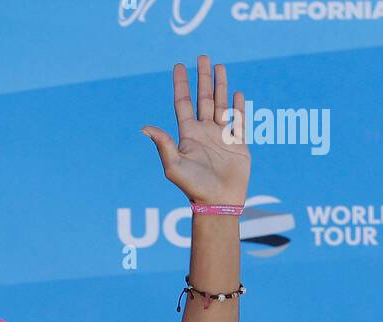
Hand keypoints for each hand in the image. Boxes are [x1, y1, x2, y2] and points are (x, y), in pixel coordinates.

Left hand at [142, 56, 250, 206]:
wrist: (218, 204)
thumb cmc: (193, 187)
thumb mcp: (174, 165)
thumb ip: (163, 144)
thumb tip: (144, 127)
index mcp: (188, 135)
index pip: (183, 103)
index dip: (181, 84)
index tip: (179, 66)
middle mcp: (204, 133)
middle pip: (203, 98)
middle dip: (202, 77)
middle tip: (202, 57)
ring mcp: (221, 137)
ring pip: (220, 104)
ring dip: (220, 85)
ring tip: (220, 66)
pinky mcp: (238, 144)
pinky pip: (238, 120)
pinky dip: (237, 105)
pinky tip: (236, 93)